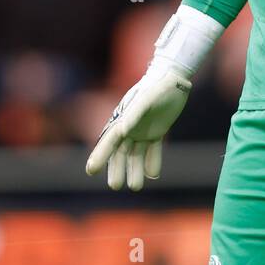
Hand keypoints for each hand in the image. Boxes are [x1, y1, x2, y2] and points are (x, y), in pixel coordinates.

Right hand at [85, 64, 191, 190]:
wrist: (174, 77)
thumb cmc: (157, 86)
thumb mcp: (146, 99)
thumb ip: (134, 114)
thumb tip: (123, 129)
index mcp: (123, 119)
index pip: (109, 141)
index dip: (100, 156)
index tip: (90, 170)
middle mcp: (130, 127)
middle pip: (120, 152)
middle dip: (117, 169)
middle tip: (115, 186)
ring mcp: (143, 130)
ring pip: (136, 154)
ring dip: (135, 169)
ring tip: (135, 186)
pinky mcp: (157, 131)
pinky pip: (153, 150)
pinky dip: (152, 162)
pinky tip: (152, 175)